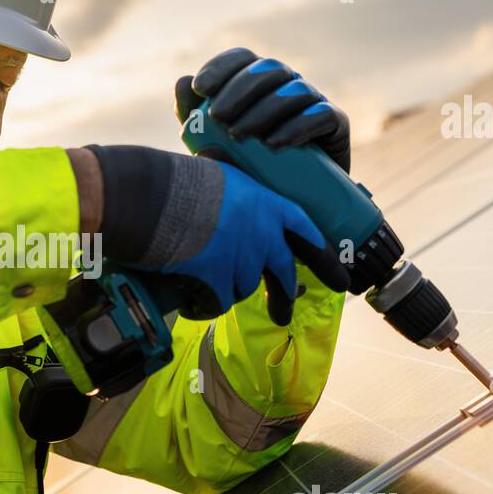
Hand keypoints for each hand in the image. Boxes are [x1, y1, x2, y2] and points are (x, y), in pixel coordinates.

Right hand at [85, 144, 349, 323]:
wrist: (153, 196)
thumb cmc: (179, 180)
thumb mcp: (221, 178)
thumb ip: (236, 198)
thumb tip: (229, 206)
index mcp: (268, 205)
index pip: (307, 233)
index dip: (323, 256)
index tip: (339, 277)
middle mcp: (262, 235)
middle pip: (282, 273)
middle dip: (284, 297)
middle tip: (283, 315)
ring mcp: (241, 259)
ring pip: (241, 288)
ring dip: (224, 289)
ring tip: (199, 283)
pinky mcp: (217, 279)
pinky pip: (214, 303)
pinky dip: (201, 305)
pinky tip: (190, 303)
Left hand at [174, 47, 350, 172]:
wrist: (293, 207)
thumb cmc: (248, 171)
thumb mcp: (216, 148)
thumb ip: (196, 119)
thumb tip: (182, 83)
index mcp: (259, 83)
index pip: (242, 59)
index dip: (222, 67)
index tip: (200, 88)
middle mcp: (288, 85)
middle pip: (268, 68)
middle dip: (240, 90)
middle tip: (218, 118)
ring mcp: (314, 103)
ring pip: (295, 89)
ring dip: (264, 110)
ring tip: (239, 136)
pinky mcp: (336, 126)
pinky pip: (322, 115)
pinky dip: (297, 128)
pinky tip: (274, 145)